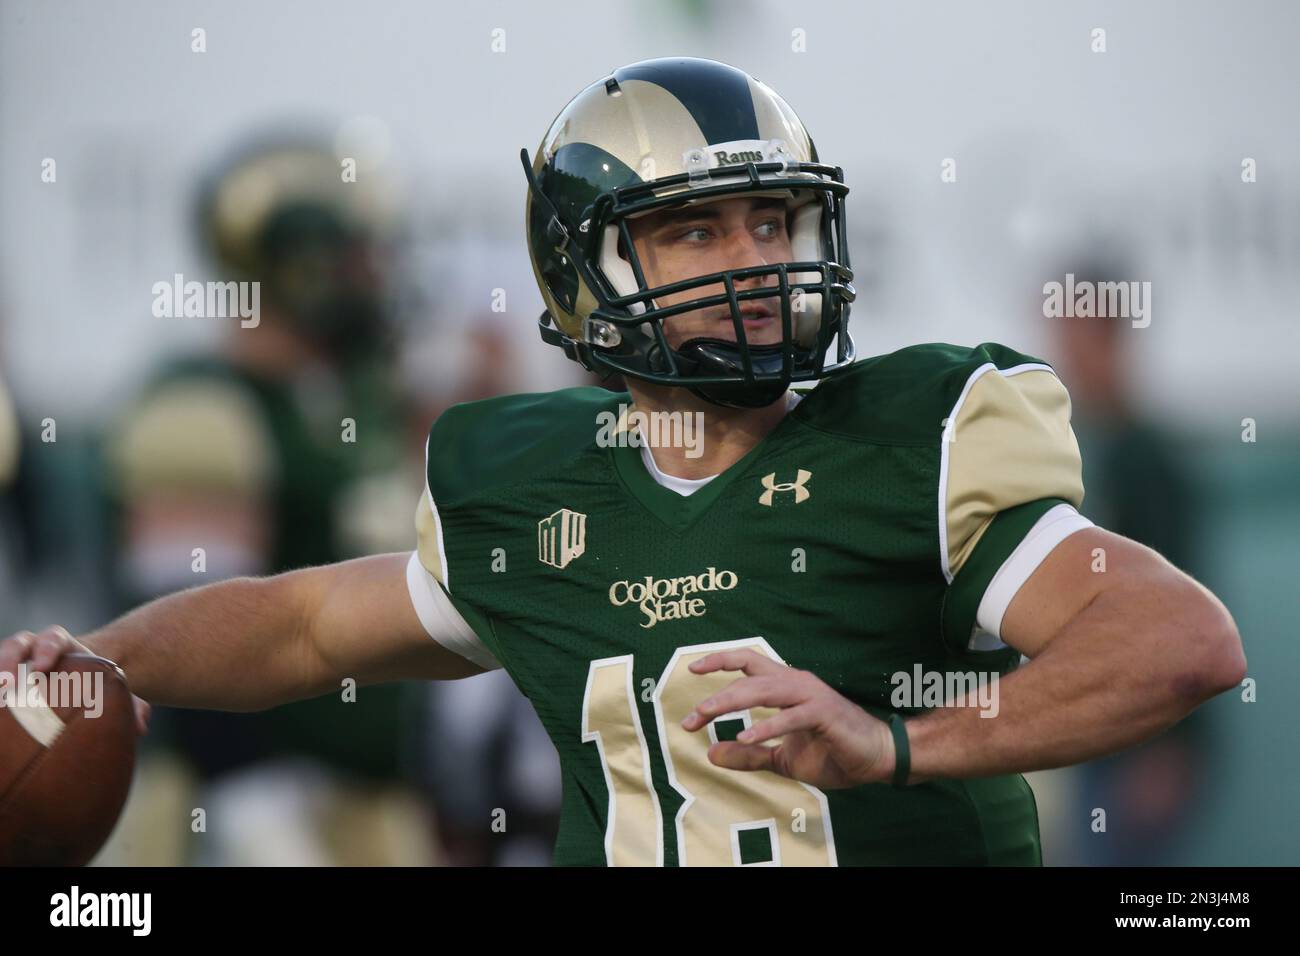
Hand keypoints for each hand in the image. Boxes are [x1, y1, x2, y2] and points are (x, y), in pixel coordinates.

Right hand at [0, 626, 150, 734]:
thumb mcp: (110, 687)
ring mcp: (16, 664)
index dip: (47, 647)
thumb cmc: (93, 684)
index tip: (43, 666)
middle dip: (9, 660)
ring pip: (1, 660)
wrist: (76, 681)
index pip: (54, 637)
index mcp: (64, 646)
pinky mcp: (8, 679)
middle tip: (6, 683)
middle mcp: (34, 651)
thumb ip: (129, 702)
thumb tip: (141, 727)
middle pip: (18, 645)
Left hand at [680, 648, 894, 788]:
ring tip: (705, 715)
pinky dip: (766, 726)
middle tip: (689, 718)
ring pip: (764, 689)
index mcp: (786, 686)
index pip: (748, 663)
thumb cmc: (832, 753)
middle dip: (716, 696)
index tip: (691, 669)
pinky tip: (744, 738)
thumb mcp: (782, 758)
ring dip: (731, 701)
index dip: (720, 660)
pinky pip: (790, 716)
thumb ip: (749, 755)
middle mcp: (796, 683)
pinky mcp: (824, 713)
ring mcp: (811, 695)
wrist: (877, 759)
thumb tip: (711, 753)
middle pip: (748, 677)